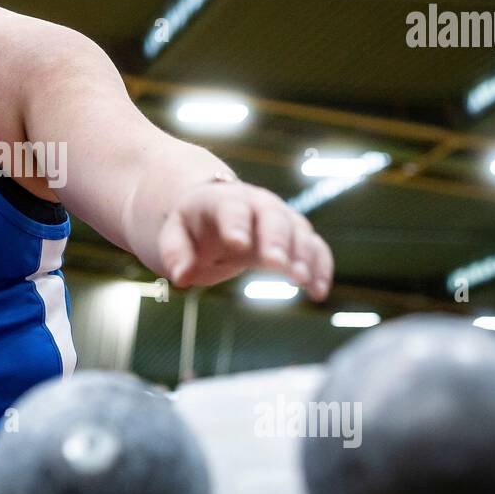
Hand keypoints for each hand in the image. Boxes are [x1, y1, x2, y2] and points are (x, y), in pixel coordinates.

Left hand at [157, 178, 332, 299]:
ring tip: (303, 282)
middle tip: (277, 264)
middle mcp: (258, 204)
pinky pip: (316, 248)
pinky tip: (318, 292)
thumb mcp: (173, 235)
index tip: (238, 244)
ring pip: (300, 232)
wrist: (215, 210)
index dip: (236, 225)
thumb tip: (181, 276)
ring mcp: (281, 218)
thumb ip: (175, 253)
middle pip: (273, 217)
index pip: (232, 209)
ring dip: (304, 256)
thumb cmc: (193, 225)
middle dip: (276, 240)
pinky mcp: (297, 237)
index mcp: (224, 201)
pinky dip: (321, 267)